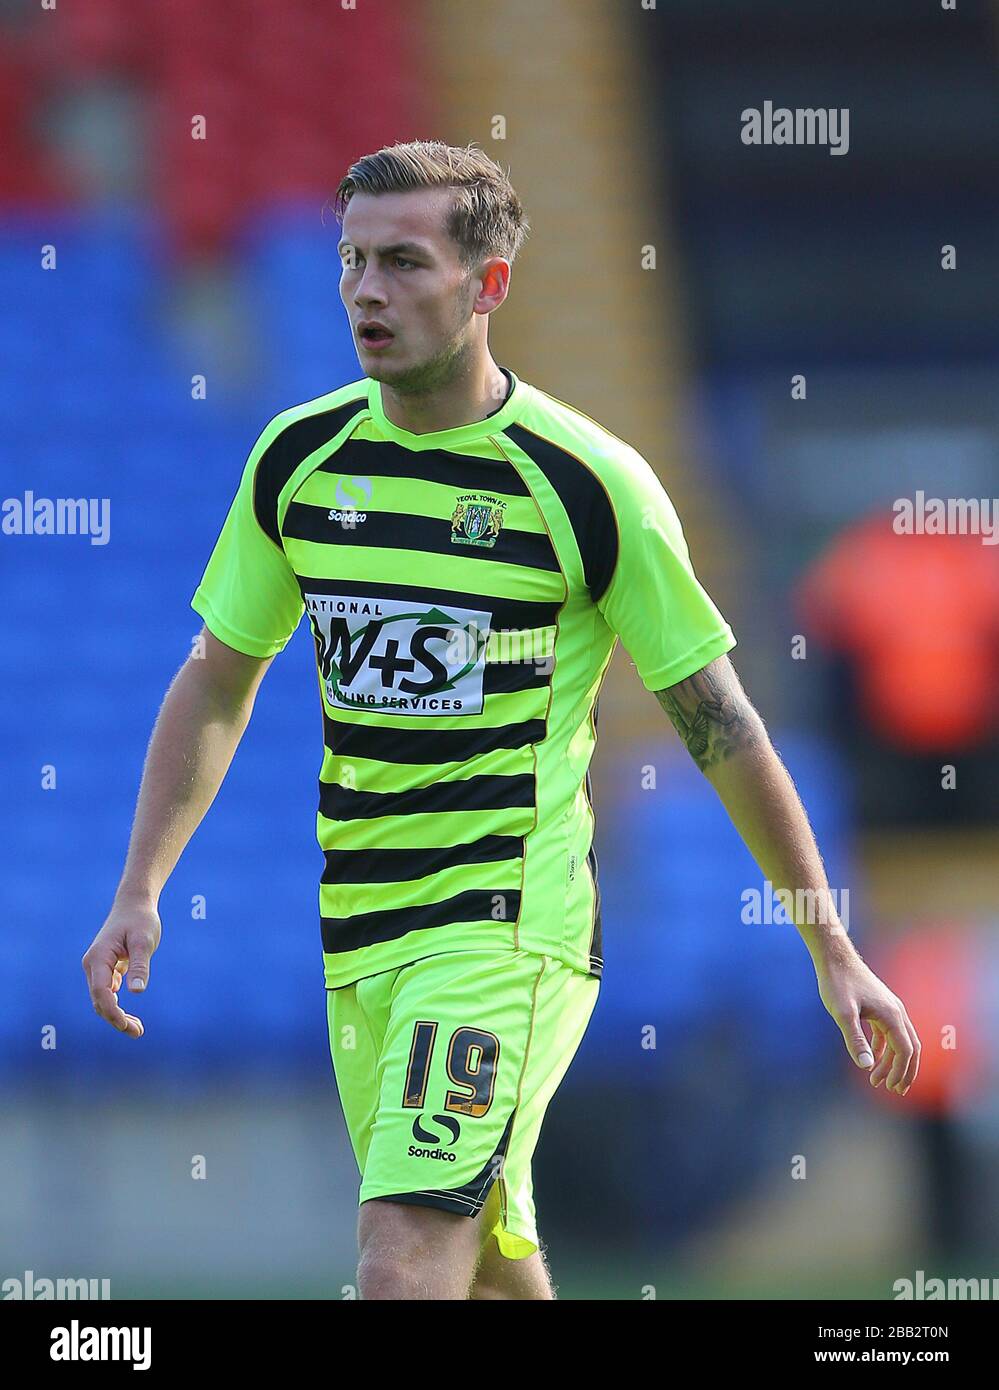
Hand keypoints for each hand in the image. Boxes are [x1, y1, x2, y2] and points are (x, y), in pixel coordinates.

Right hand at [82, 897, 160, 1037]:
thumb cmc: (140, 920)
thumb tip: (136, 992)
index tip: (126, 1026)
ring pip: (102, 999)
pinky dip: (117, 1006)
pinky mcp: (105, 968)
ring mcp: (97, 967)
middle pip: (99, 1000)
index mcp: (98, 958)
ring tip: (138, 1029)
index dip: (112, 1012)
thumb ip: (139, 966)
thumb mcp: (144, 941)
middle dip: (116, 1019)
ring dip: (116, 1015)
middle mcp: (93, 964)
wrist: (134, 904)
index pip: (101, 992)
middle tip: (138, 1032)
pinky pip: (107, 993)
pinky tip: (131, 1017)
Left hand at [815, 944, 919, 1095]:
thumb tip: (867, 1066)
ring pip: (899, 1041)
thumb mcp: (843, 1014)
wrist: (834, 958)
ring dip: (892, 1061)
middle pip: (910, 1048)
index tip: (888, 1087)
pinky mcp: (880, 1006)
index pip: (905, 1051)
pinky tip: (873, 1059)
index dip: (900, 1072)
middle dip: (904, 1071)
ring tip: (877, 1080)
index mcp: (892, 1016)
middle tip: (894, 1090)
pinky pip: (888, 1033)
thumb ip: (855, 1040)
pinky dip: (884, 1048)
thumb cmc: (838, 983)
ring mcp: (889, 1008)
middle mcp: (896, 1012)